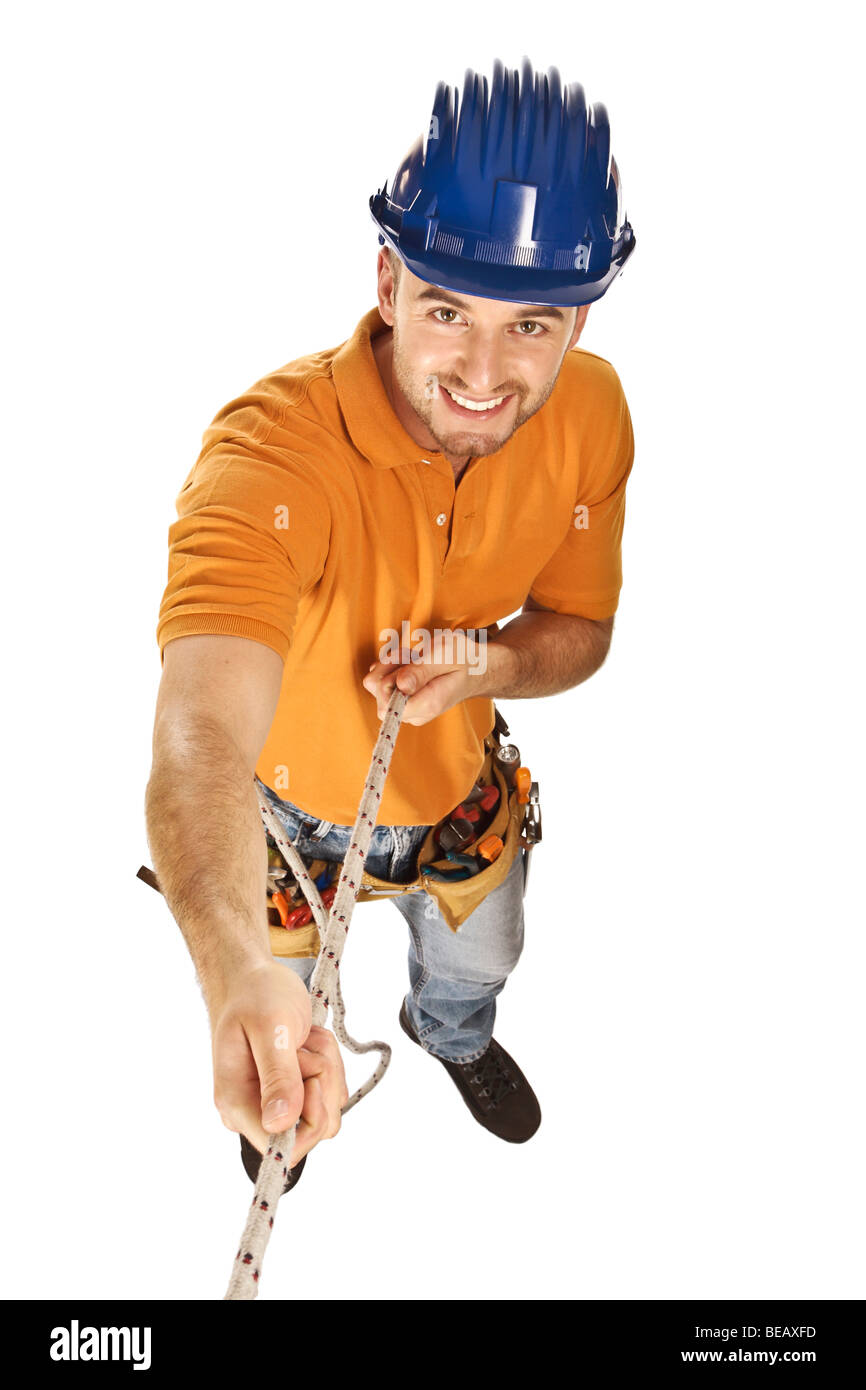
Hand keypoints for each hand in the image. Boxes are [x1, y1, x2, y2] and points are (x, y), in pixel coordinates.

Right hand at [209, 961, 348, 1166]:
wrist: (251, 977)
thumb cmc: (256, 994)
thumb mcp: (271, 1028)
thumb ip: (277, 1077)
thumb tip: (279, 1125)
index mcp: (237, 1103)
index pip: (284, 1148)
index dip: (310, 1116)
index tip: (309, 1074)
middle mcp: (251, 1111)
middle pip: (313, 1128)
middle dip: (323, 1081)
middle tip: (303, 1046)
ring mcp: (272, 1103)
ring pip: (326, 1109)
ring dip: (327, 1067)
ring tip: (303, 1039)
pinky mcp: (290, 1093)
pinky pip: (328, 1092)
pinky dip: (328, 1062)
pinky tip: (307, 1041)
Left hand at [362, 632, 488, 727]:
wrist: (475, 668)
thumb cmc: (463, 659)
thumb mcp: (446, 655)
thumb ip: (422, 671)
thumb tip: (399, 685)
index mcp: (427, 705)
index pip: (387, 704)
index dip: (389, 678)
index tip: (408, 660)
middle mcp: (415, 712)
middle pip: (378, 694)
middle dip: (388, 668)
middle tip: (412, 655)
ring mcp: (408, 707)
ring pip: (376, 687)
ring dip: (389, 665)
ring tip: (413, 657)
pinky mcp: (402, 700)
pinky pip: (381, 683)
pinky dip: (391, 667)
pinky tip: (410, 662)